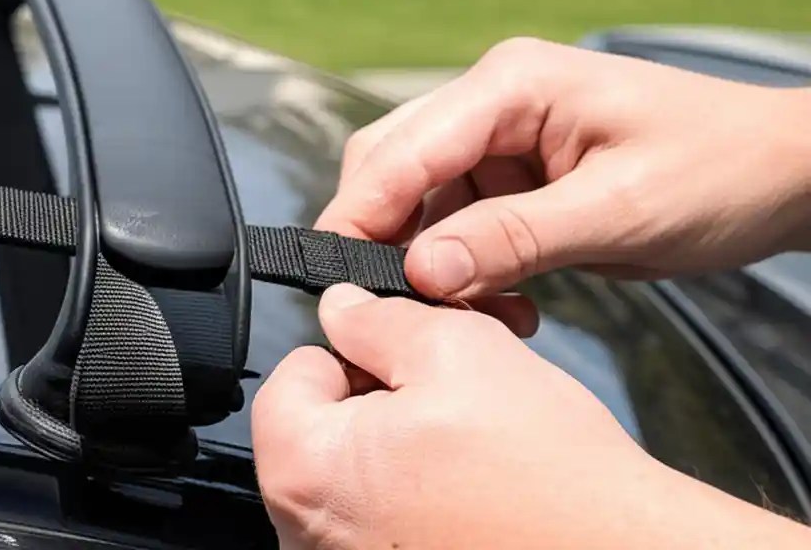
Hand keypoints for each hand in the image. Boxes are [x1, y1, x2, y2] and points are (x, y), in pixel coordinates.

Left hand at [252, 284, 810, 549]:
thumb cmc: (544, 469)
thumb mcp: (455, 347)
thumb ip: (375, 319)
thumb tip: (340, 308)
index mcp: (304, 470)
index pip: (291, 379)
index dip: (352, 354)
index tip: (402, 362)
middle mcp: (307, 535)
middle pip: (314, 434)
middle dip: (371, 405)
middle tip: (443, 402)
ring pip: (349, 481)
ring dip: (393, 453)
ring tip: (464, 450)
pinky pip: (377, 524)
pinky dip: (412, 502)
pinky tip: (466, 494)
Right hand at [318, 37, 810, 299]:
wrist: (785, 174)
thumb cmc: (720, 170)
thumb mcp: (618, 211)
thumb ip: (512, 239)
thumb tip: (419, 272)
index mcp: (511, 84)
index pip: (402, 148)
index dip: (362, 215)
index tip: (340, 281)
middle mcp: (492, 101)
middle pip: (393, 167)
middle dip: (385, 240)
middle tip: (397, 310)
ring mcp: (500, 138)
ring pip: (419, 203)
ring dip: (430, 265)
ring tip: (475, 318)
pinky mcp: (513, 177)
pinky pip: (457, 224)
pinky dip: (463, 270)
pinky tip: (500, 305)